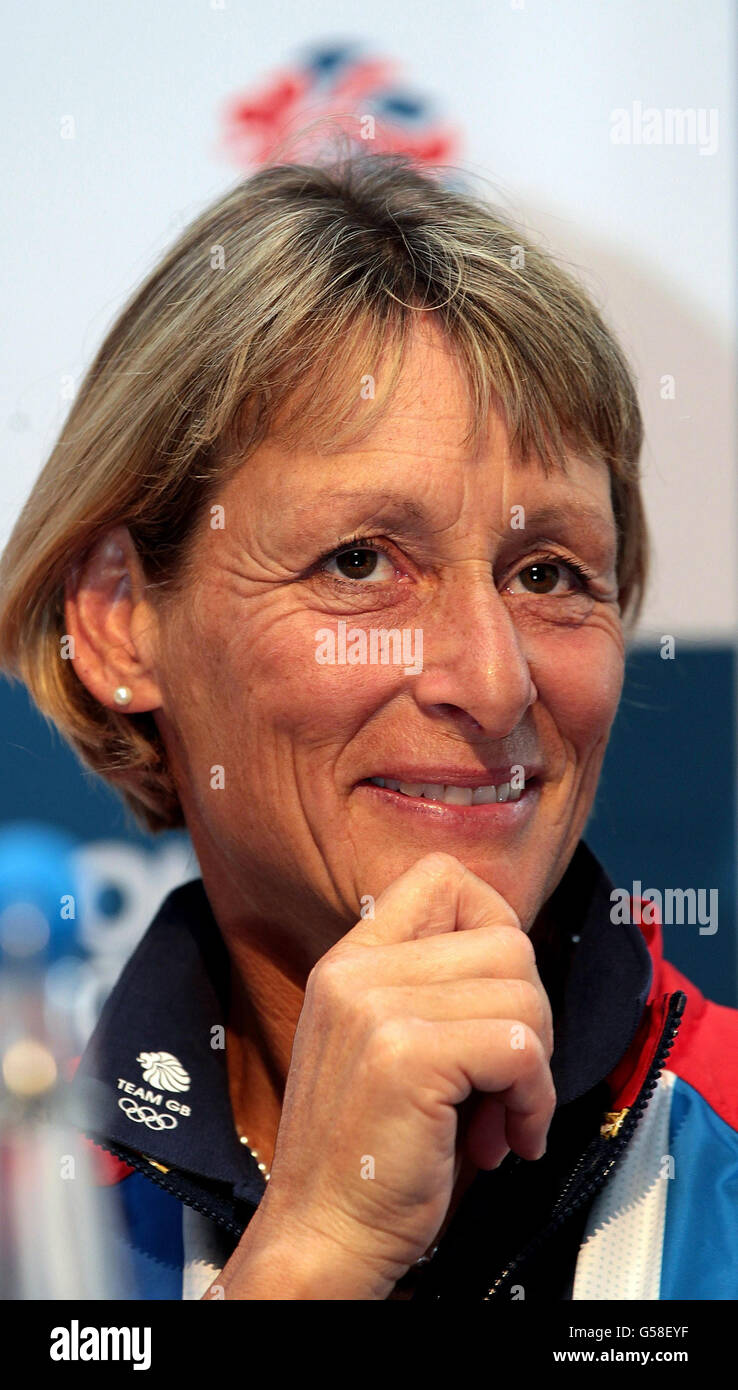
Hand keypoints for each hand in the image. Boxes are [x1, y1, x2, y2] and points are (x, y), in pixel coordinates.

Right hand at [247, 852, 555, 1295]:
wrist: (322, 1236)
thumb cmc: (369, 1154)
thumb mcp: (382, 1043)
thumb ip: (431, 989)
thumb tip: (518, 958)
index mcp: (350, 961)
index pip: (444, 877)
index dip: (496, 927)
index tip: (498, 998)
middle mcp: (357, 972)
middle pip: (505, 940)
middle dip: (529, 1015)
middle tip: (503, 1079)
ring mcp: (377, 1010)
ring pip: (523, 995)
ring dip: (533, 1068)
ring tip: (499, 1117)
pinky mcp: (407, 1057)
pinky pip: (519, 1048)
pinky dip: (532, 1100)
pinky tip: (505, 1140)